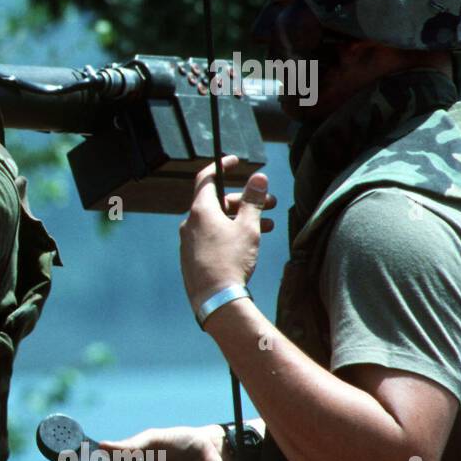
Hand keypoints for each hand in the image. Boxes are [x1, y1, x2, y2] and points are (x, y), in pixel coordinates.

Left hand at [179, 155, 276, 310]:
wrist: (215, 299)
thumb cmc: (231, 261)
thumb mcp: (248, 228)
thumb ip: (253, 201)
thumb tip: (259, 177)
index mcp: (200, 211)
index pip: (206, 178)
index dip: (221, 166)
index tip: (236, 161)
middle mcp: (190, 223)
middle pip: (218, 202)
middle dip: (245, 200)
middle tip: (270, 202)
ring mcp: (189, 241)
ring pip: (217, 221)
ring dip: (242, 218)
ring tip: (268, 225)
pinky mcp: (192, 256)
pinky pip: (212, 236)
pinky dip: (230, 233)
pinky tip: (249, 242)